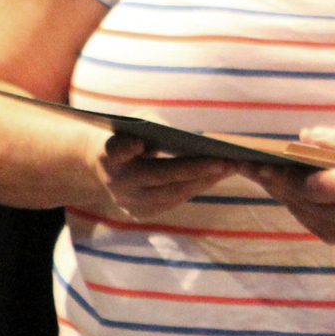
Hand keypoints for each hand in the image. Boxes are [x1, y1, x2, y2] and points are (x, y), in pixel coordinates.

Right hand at [88, 134, 237, 218]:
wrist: (105, 165)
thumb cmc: (130, 133)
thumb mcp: (137, 122)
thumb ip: (153, 126)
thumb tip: (187, 139)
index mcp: (108, 153)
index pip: (116, 150)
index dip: (125, 148)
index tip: (138, 143)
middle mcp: (115, 181)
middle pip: (156, 176)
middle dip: (192, 170)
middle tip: (223, 162)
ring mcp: (126, 201)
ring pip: (169, 194)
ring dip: (202, 182)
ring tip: (230, 169)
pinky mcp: (139, 213)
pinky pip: (172, 202)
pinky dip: (195, 188)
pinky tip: (217, 176)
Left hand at [246, 125, 334, 252]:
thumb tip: (306, 137)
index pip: (306, 185)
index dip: (280, 175)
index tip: (258, 165)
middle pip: (307, 208)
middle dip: (281, 191)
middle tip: (260, 176)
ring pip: (319, 228)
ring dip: (298, 210)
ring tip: (283, 191)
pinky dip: (321, 220)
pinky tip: (316, 206)